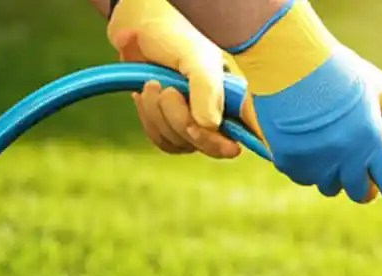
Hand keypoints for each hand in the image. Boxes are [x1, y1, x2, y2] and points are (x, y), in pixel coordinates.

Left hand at [107, 0, 252, 158]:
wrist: (137, 24)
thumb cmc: (173, 34)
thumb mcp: (196, 59)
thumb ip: (207, 92)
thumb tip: (209, 126)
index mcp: (234, 99)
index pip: (243, 136)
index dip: (221, 142)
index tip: (197, 128)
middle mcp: (218, 112)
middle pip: (206, 145)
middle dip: (178, 120)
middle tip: (166, 89)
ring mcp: (194, 118)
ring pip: (180, 143)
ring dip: (157, 116)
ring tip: (151, 84)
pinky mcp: (170, 121)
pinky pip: (162, 139)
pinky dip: (148, 120)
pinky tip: (145, 95)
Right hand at [229, 0, 381, 218]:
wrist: (286, 57)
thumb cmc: (338, 70)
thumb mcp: (378, 87)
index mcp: (373, 141)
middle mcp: (346, 158)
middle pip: (361, 193)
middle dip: (364, 185)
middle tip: (361, 168)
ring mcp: (316, 162)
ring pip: (330, 187)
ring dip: (335, 175)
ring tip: (331, 148)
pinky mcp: (289, 161)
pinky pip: (304, 177)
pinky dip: (308, 166)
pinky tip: (308, 143)